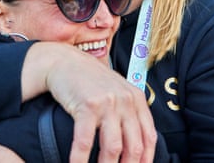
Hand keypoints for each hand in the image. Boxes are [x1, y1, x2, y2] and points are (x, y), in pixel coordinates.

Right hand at [25, 43, 156, 162]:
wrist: (65, 61)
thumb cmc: (90, 80)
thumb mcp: (117, 92)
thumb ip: (128, 113)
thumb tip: (136, 147)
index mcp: (136, 99)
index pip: (149, 138)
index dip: (145, 161)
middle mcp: (126, 101)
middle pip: (134, 147)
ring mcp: (108, 103)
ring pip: (113, 148)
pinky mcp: (88, 105)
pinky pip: (85, 141)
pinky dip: (80, 160)